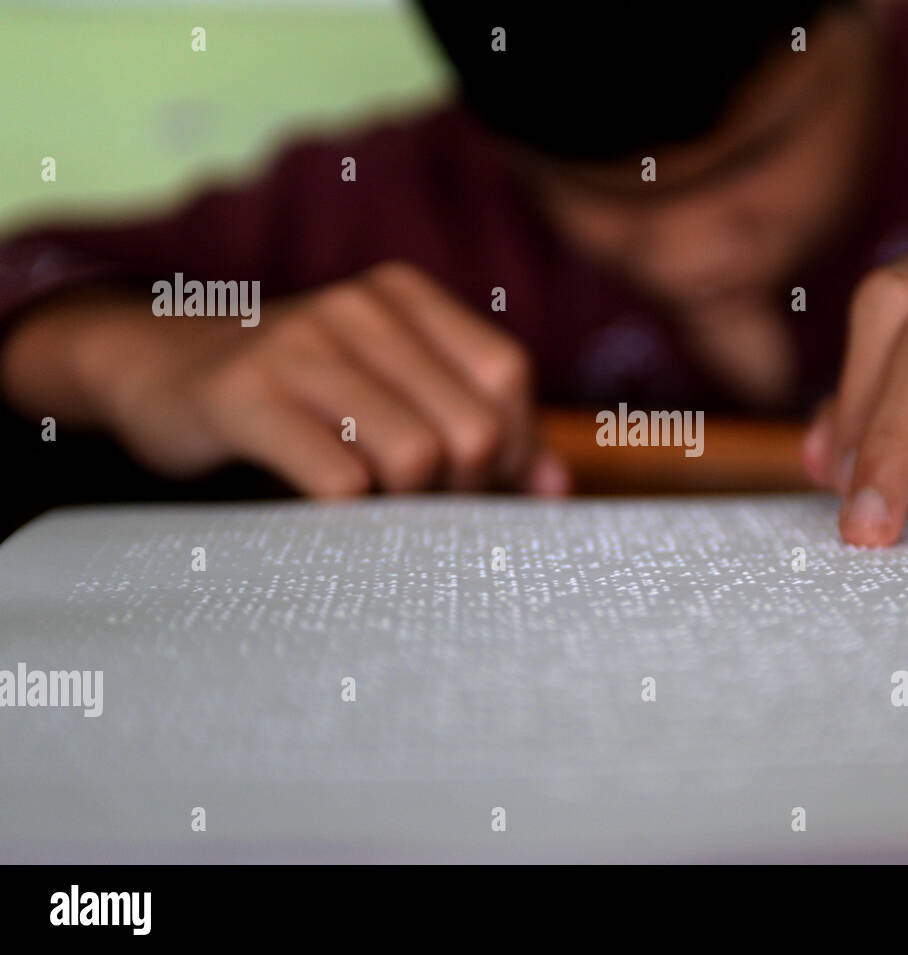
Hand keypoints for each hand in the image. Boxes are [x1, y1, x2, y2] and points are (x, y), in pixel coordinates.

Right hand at [7, 261, 567, 495]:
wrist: (161, 368)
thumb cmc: (303, 393)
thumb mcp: (393, 387)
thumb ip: (481, 427)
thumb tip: (558, 489)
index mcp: (404, 294)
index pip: (507, 373)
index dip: (511, 444)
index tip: (478, 481)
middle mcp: (358, 306)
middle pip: (471, 427)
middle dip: (460, 487)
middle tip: (420, 502)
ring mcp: (298, 345)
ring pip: (413, 458)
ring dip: (405, 507)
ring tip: (374, 501)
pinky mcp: (243, 397)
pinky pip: (339, 482)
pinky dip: (349, 518)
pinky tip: (326, 507)